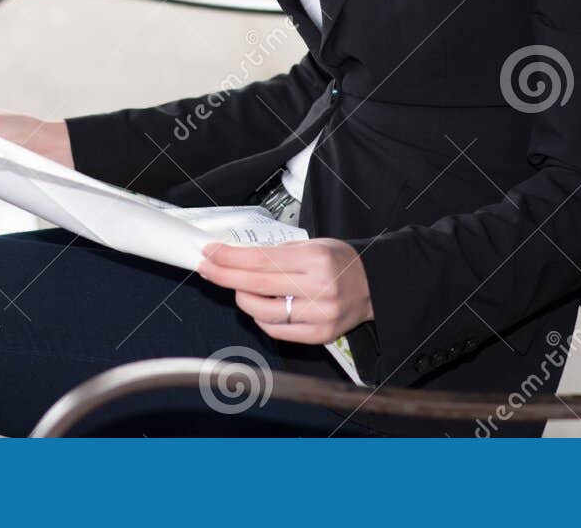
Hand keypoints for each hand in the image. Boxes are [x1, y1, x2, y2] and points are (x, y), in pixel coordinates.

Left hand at [197, 237, 372, 344]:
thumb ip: (276, 253)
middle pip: (256, 285)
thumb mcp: (311, 245)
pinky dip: (260, 318)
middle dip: (224, 275)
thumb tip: (234, 257)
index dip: (230, 257)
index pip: (260, 260)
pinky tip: (257, 306)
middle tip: (206, 267)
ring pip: (262, 311)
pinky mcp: (319, 335)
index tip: (210, 253)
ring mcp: (319, 314)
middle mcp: (319, 288)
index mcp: (315, 260)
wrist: (374, 285)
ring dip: (241, 298)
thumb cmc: (340, 262)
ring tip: (237, 288)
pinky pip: (277, 330)